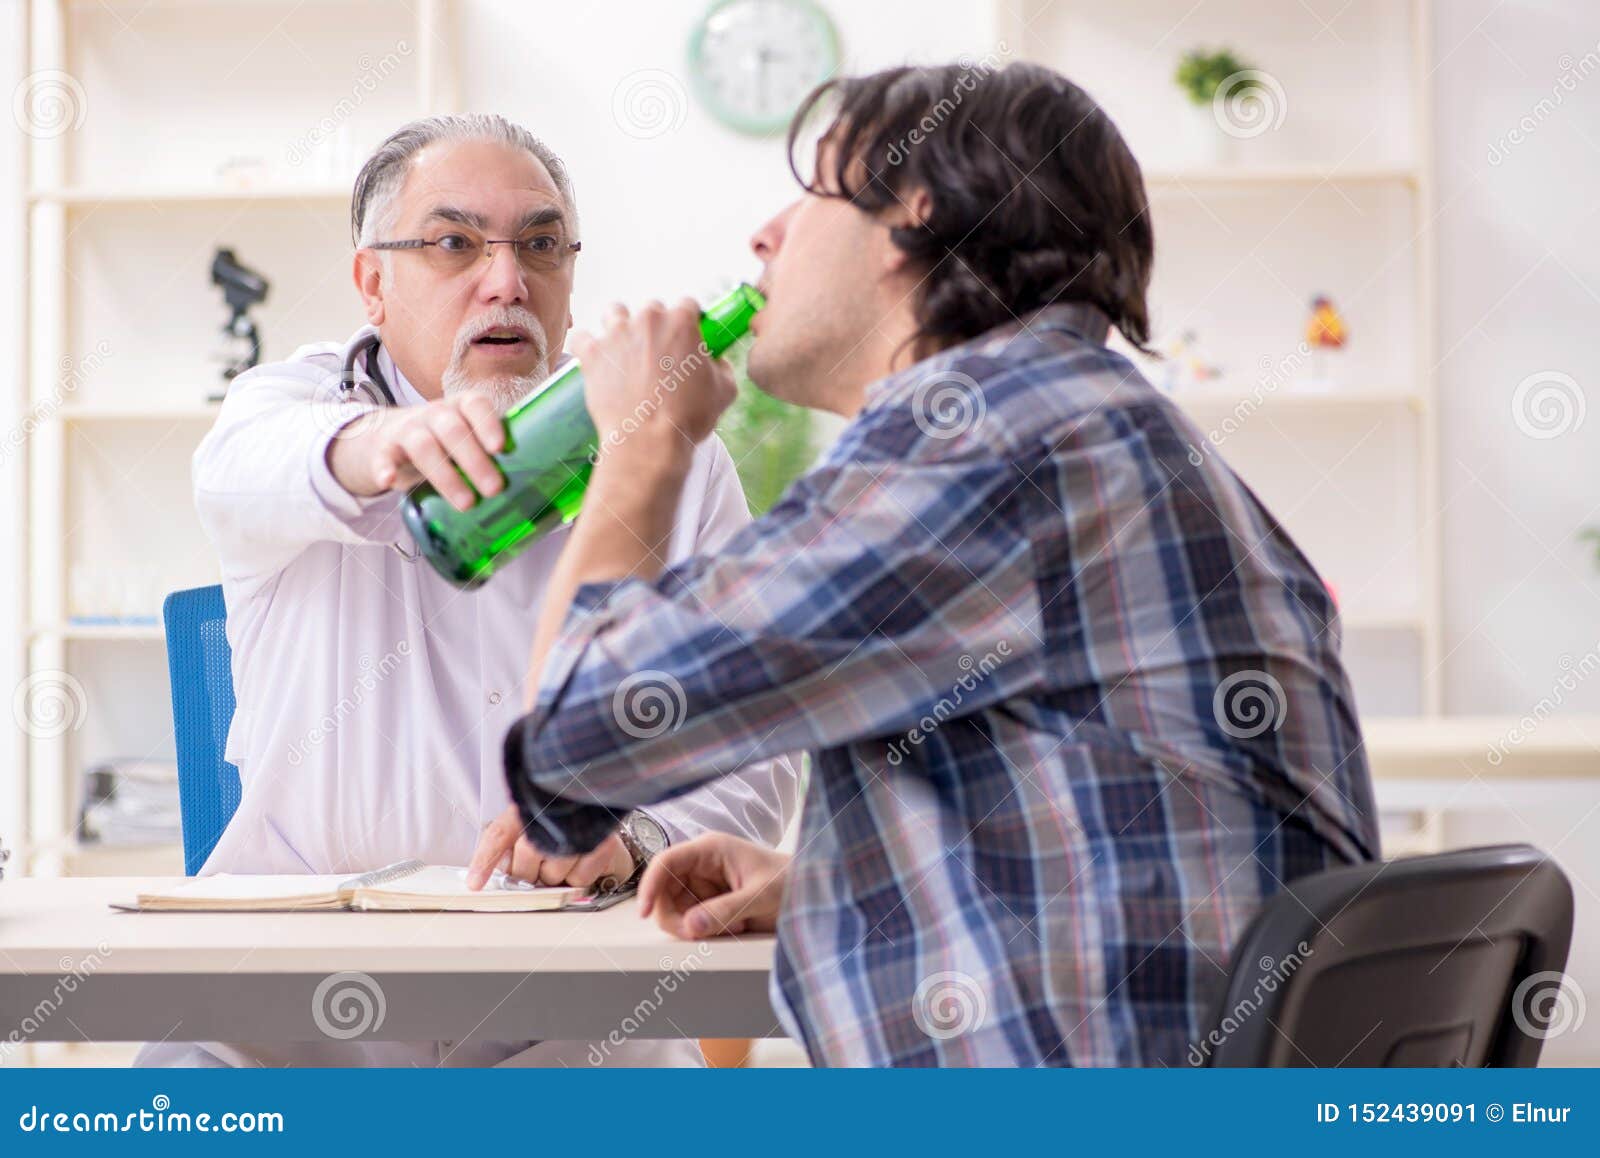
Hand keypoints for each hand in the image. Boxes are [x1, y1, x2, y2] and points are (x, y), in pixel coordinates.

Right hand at [327, 393, 506, 510]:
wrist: (389, 438)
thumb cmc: (443, 443)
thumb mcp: (465, 440)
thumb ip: (490, 454)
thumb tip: (533, 485)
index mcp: (460, 408)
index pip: (475, 405)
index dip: (488, 423)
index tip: (500, 448)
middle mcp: (434, 414)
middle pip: (452, 429)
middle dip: (474, 460)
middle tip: (494, 489)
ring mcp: (408, 430)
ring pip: (423, 446)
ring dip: (445, 475)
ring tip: (466, 503)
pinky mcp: (385, 449)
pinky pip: (384, 456)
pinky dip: (385, 467)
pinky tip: (390, 480)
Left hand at [465, 804, 634, 890]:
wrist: (595, 801)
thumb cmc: (556, 815)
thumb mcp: (526, 818)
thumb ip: (505, 841)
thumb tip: (482, 878)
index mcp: (527, 805)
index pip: (501, 833)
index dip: (486, 859)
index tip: (474, 884)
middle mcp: (554, 811)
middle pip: (528, 854)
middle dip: (526, 871)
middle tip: (533, 870)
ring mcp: (580, 827)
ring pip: (552, 873)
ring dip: (552, 877)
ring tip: (560, 860)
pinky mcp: (602, 843)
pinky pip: (579, 879)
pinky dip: (576, 879)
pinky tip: (578, 862)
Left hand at [570, 300, 736, 460]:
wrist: (648, 443)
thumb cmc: (688, 418)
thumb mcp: (724, 391)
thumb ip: (723, 367)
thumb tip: (716, 361)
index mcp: (682, 322)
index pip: (687, 305)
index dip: (688, 322)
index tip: (685, 338)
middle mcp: (648, 319)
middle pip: (651, 309)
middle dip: (654, 327)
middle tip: (657, 354)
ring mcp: (616, 334)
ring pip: (614, 313)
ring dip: (620, 327)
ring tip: (624, 351)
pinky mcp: (592, 354)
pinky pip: (582, 337)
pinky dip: (588, 346)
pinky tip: (596, 360)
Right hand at [638, 833, 789, 938]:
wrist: (809, 891)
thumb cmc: (790, 880)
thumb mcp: (761, 896)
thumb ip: (726, 910)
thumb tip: (690, 926)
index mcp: (710, 849)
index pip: (666, 862)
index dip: (649, 886)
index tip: (644, 913)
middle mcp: (701, 864)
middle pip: (664, 892)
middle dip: (676, 917)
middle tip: (699, 934)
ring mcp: (704, 884)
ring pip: (676, 911)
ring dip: (695, 927)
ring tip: (732, 928)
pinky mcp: (709, 902)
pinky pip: (692, 922)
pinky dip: (707, 932)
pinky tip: (735, 928)